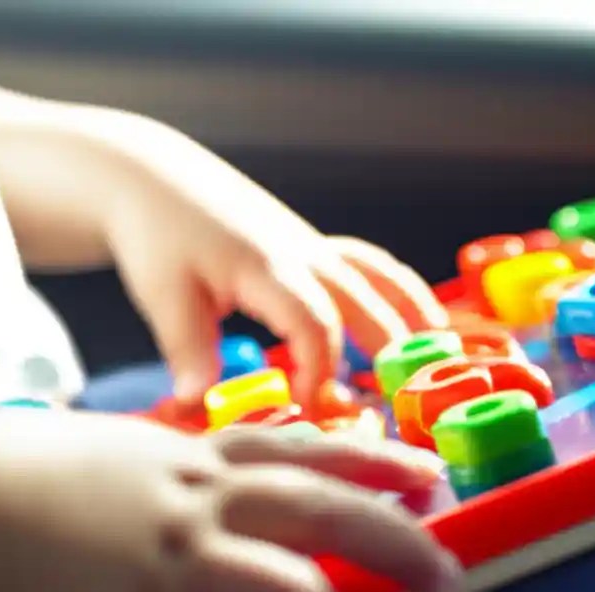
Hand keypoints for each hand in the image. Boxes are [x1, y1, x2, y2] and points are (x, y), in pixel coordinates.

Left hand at [0, 77, 447, 404]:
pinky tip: (415, 320)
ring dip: (413, 314)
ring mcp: (311, 246)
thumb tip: (197, 401)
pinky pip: (370, 266)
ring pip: (380, 276)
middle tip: (404, 397)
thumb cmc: (158, 234)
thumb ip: (188, 348)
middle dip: (390, 350)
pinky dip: (399, 291)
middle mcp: (302, 253)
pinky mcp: (311, 246)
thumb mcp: (162, 294)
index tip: (312, 408)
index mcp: (266, 266)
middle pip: (365, 299)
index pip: (313, 322)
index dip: (321, 370)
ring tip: (440, 353)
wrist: (154, 180)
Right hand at [0, 410, 460, 591]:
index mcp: (187, 459)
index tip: (424, 472)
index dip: (372, 459)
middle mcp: (195, 504)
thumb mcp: (109, 457)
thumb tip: (209, 508)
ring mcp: (171, 565)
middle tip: (446, 568)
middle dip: (398, 540)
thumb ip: (168, 478)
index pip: (302, 451)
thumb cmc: (9, 481)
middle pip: (326, 513)